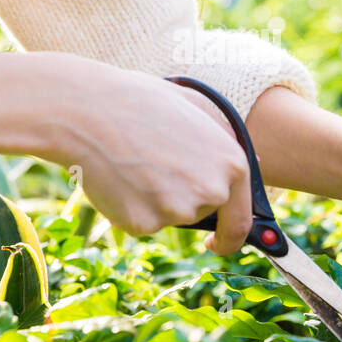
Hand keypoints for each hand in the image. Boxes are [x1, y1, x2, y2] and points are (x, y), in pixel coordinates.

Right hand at [57, 64, 252, 247]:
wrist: (88, 110)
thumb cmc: (139, 101)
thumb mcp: (195, 108)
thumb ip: (226, 139)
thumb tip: (254, 164)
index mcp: (232, 163)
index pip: (240, 219)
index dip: (228, 236)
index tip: (215, 240)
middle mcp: (212, 190)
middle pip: (200, 215)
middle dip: (181, 201)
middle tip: (152, 168)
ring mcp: (178, 210)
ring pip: (168, 217)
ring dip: (153, 201)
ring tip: (133, 162)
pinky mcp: (144, 223)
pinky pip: (140, 223)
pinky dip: (128, 207)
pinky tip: (117, 176)